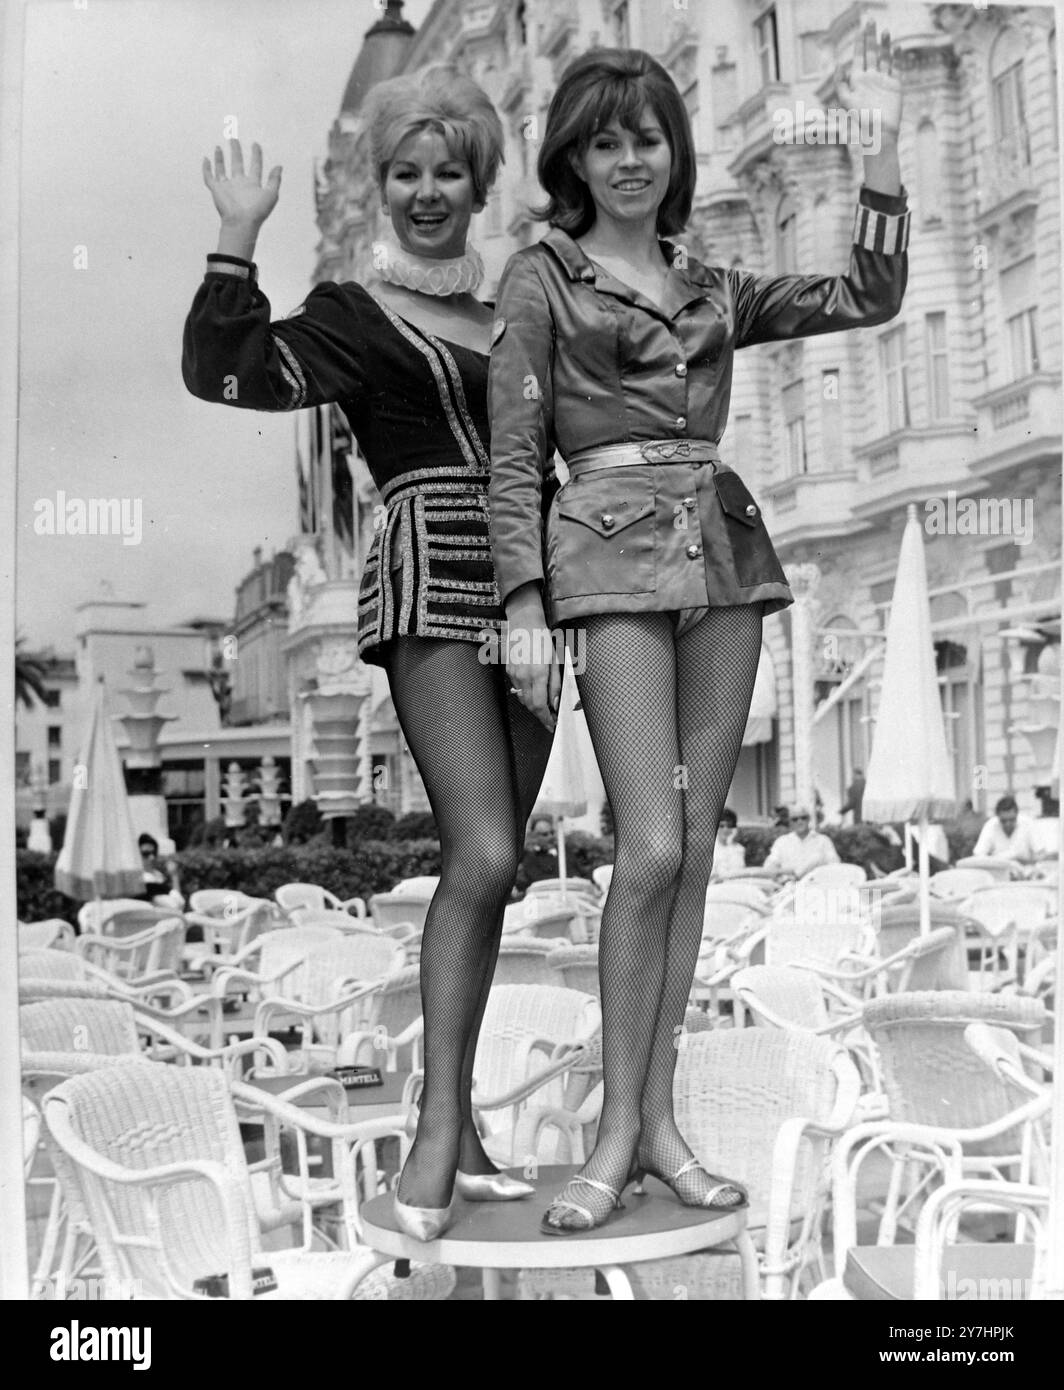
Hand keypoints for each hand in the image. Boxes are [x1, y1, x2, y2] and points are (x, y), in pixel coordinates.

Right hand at [202, 139, 281, 229]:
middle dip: (236, 151)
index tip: (256, 144)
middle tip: (234, 139)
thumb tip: (279, 166)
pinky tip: (206, 159)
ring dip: (220, 158)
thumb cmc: (257, 211)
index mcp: (253, 185)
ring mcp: (227, 187)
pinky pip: (209, 177)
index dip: (256, 155)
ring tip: (219, 147)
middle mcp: (240, 184)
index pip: (255, 166)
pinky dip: (206, 169)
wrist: (242, 222)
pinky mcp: (216, 190)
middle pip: (237, 164)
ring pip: (222, 169)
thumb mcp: (271, 194)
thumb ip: (274, 180)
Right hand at [505, 623, 560, 731]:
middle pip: (530, 706)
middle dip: (540, 715)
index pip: (540, 706)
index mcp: (538, 674)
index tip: (552, 726)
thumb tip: (555, 704)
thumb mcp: (555, 660)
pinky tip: (534, 691)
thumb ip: (555, 684)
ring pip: (523, 698)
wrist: (523, 621)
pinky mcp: (508, 670)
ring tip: (544, 706)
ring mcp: (513, 674)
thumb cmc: (543, 638)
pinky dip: (526, 694)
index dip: (546, 719)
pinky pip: (517, 688)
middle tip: (550, 719)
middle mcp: (523, 676)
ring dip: (533, 705)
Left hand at [836, 21, 902, 140]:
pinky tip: (897, 47)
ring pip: (884, 58)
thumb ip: (840, 83)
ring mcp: (883, 81)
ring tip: (885, 30)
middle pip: (871, 53)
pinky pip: (896, 68)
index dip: (860, 42)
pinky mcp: (895, 86)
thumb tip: (838, 65)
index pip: (858, 56)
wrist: (878, 132)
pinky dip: (897, 57)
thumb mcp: (846, 101)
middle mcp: (870, 78)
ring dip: (885, 44)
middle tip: (871, 20)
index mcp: (857, 80)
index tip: (861, 28)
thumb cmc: (861, 119)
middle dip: (871, 37)